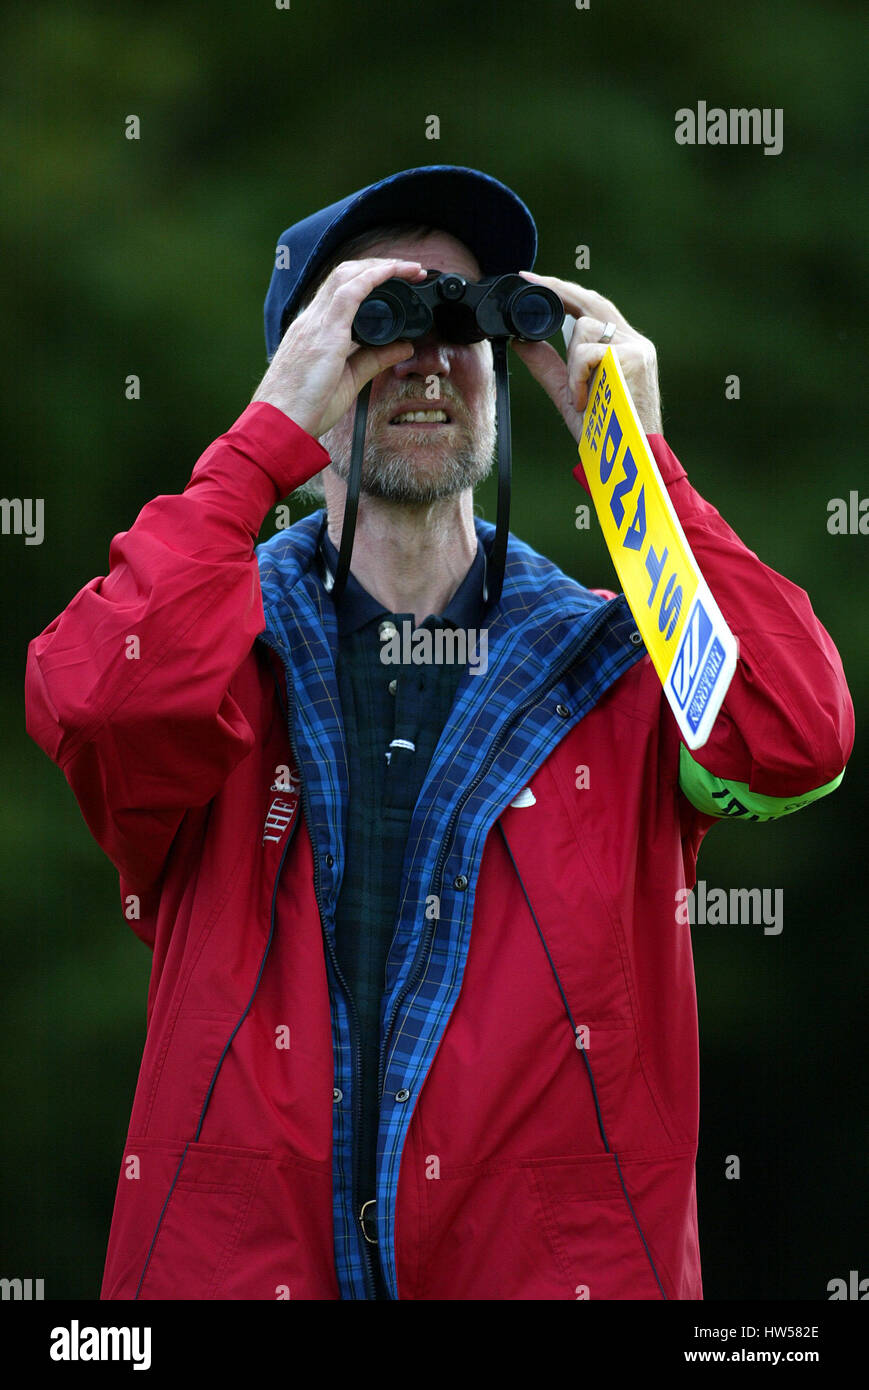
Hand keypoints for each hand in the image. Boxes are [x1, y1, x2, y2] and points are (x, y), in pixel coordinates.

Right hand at [250, 258, 428, 437]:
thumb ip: (375, 360)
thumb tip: (404, 346)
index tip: (397, 280)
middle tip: (410, 269)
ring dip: (381, 266)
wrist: (279, 425)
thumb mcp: (349, 380)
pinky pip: (349, 293)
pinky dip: (373, 278)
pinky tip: (393, 272)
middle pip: (344, 275)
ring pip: (347, 276)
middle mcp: (311, 320)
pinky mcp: (324, 334)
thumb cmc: (304, 408)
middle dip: (378, 265)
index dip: (368, 277)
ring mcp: (315, 324)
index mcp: (313, 330)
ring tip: (410, 268)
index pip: (340, 290)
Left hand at [510, 271, 662, 438]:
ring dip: (571, 365)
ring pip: (584, 330)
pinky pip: (587, 354)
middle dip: (558, 290)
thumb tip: (520, 341)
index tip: (534, 280)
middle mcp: (634, 342)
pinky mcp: (632, 358)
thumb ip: (548, 366)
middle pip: (593, 302)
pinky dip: (577, 378)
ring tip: (579, 398)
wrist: (630, 459)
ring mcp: (636, 349)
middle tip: (528, 280)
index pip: (593, 308)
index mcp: (623, 348)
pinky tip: (583, 400)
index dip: (564, 292)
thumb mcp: (569, 394)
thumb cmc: (606, 433)